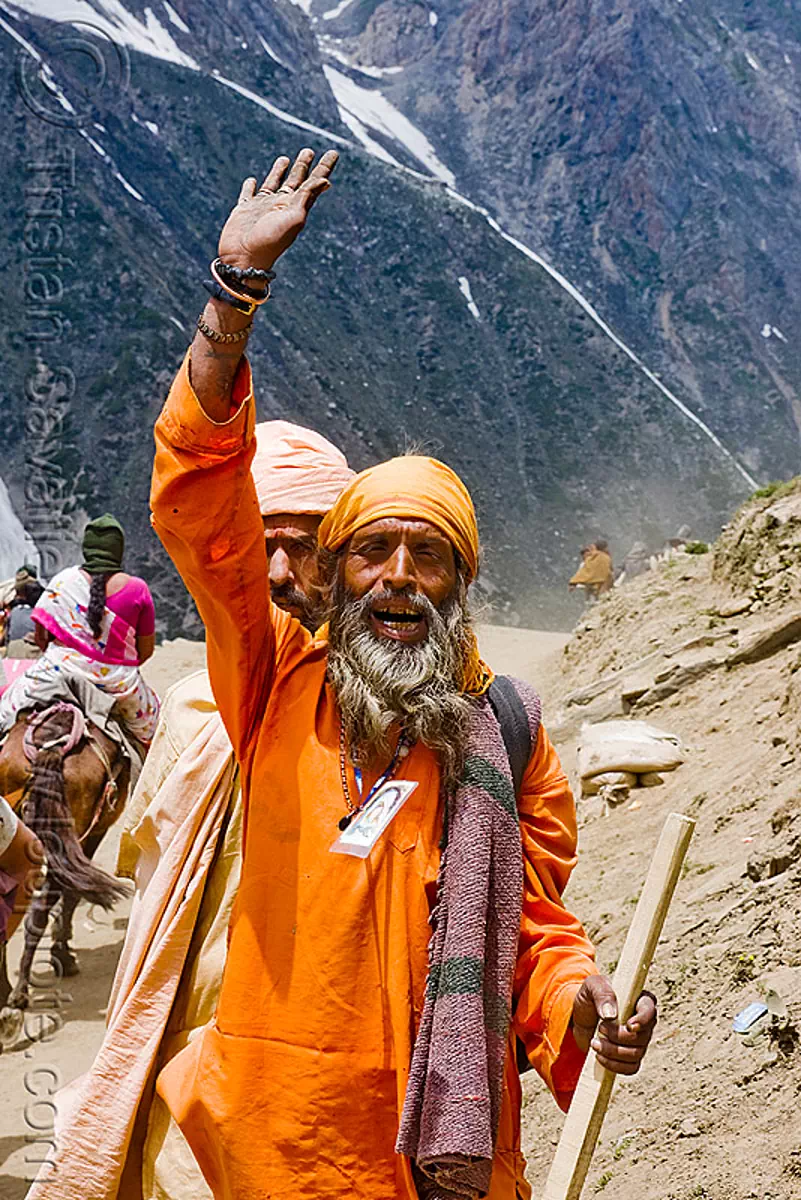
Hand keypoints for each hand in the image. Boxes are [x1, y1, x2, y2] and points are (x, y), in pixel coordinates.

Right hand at [217, 148, 338, 273]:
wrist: (244, 259)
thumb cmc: (270, 242)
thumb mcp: (293, 218)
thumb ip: (307, 198)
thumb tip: (326, 181)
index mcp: (295, 207)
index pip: (313, 183)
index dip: (324, 168)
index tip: (333, 153)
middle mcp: (281, 205)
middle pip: (295, 180)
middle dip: (303, 166)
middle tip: (309, 151)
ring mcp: (262, 207)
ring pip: (273, 184)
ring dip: (279, 171)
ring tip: (285, 158)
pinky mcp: (244, 210)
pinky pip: (248, 194)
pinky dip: (250, 187)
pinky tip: (252, 181)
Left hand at [571, 975, 656, 1075]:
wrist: (581, 1017)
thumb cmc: (590, 996)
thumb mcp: (592, 986)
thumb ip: (602, 994)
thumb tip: (610, 1015)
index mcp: (639, 1000)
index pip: (650, 1011)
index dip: (642, 1021)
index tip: (629, 1026)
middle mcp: (644, 1022)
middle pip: (642, 1037)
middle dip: (618, 1037)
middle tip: (600, 1028)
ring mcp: (639, 1041)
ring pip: (636, 1054)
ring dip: (612, 1051)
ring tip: (595, 1042)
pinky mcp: (630, 1057)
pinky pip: (631, 1068)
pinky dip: (614, 1065)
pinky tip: (599, 1056)